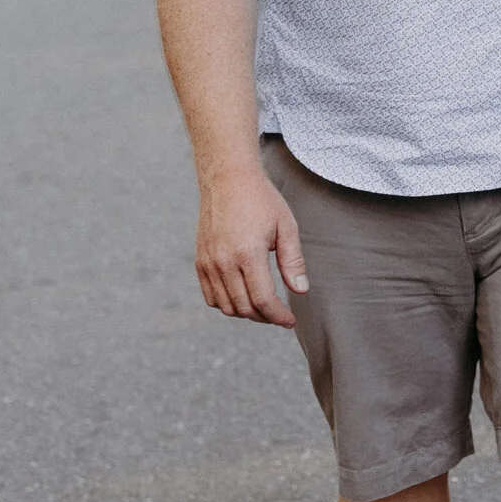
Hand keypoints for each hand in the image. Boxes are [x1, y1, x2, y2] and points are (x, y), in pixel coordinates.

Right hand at [195, 168, 308, 327]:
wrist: (228, 179)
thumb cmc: (261, 200)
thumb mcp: (286, 227)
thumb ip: (293, 262)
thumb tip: (300, 291)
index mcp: (247, 254)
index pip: (262, 300)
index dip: (278, 316)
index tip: (290, 321)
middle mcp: (223, 262)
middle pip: (243, 308)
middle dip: (265, 317)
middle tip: (280, 314)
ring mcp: (208, 263)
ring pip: (225, 306)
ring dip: (246, 313)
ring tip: (264, 307)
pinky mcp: (200, 261)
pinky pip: (211, 296)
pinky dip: (227, 304)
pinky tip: (243, 297)